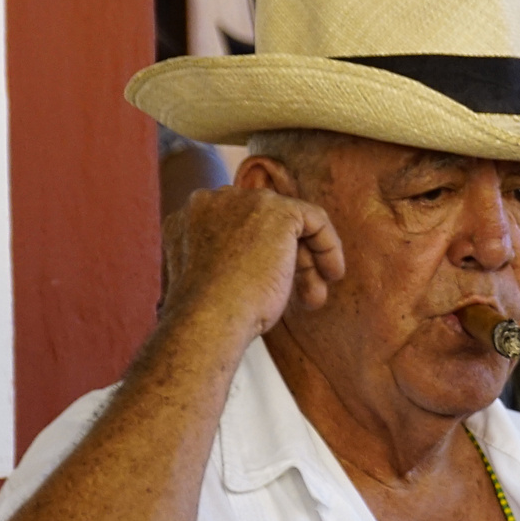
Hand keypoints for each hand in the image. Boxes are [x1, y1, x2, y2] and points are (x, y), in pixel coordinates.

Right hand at [161, 185, 344, 339]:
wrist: (207, 319)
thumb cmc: (206, 318)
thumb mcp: (207, 286)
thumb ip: (219, 268)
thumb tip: (248, 274)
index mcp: (187, 222)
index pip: (235, 230)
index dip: (259, 259)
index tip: (271, 290)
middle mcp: (211, 202)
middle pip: (262, 225)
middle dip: (287, 262)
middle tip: (303, 297)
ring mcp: (243, 201)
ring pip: (287, 225)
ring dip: (306, 262)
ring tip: (315, 298)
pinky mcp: (276, 209)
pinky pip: (314, 219)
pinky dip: (328, 245)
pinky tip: (332, 274)